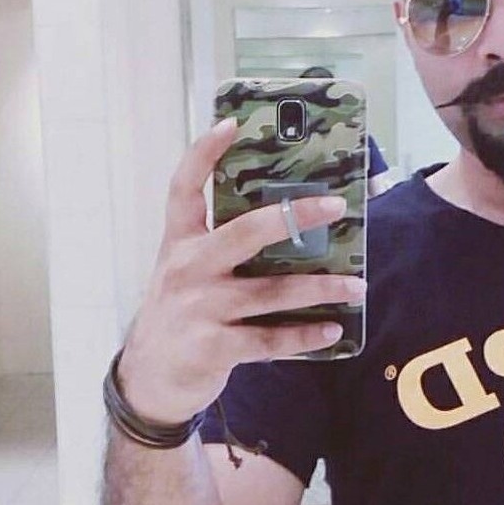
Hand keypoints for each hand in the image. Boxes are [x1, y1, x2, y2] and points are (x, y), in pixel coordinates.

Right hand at [116, 119, 365, 424]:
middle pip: (245, 232)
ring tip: (356, 286)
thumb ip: (224, 247)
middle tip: (337, 208)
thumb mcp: (187, 272)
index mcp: (179, 243)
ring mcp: (199, 309)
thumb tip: (293, 224)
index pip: (183, 188)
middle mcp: (187, 269)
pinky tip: (331, 330)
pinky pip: (270, 339)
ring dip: (320, 288)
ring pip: (271, 291)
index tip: (231, 123)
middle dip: (296, 217)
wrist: (147, 380)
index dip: (204, 153)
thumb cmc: (180, 314)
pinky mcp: (213, 347)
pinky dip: (304, 335)